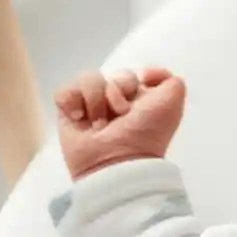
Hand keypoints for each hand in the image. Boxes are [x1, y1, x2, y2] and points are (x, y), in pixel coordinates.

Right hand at [55, 67, 186, 180]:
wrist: (116, 162)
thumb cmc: (146, 133)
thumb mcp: (172, 103)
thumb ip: (171, 80)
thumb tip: (145, 74)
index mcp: (139, 100)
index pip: (130, 74)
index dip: (131, 83)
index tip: (137, 96)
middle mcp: (114, 101)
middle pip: (110, 75)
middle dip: (116, 92)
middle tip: (120, 115)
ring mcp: (90, 107)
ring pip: (88, 78)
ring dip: (96, 100)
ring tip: (99, 125)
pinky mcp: (67, 114)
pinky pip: (63, 92)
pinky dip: (71, 102)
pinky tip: (79, 119)